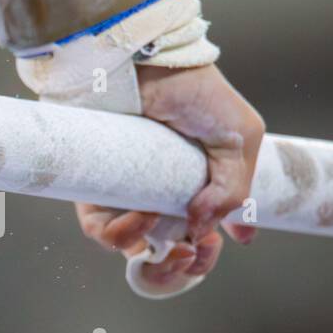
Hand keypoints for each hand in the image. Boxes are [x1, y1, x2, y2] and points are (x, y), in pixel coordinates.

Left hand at [77, 63, 263, 293]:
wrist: (147, 65)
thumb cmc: (195, 93)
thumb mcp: (239, 140)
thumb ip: (234, 191)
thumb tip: (202, 232)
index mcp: (194, 190)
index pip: (198, 240)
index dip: (205, 256)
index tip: (211, 247)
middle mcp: (158, 197)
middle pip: (163, 256)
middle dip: (179, 267)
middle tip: (190, 252)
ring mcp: (125, 196)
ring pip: (131, 250)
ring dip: (152, 251)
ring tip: (162, 222)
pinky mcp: (93, 192)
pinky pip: (102, 232)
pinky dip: (124, 234)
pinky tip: (143, 213)